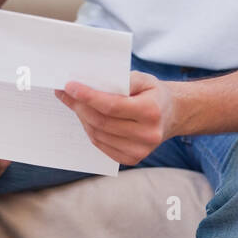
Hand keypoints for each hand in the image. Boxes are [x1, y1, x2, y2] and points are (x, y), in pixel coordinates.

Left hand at [54, 71, 174, 165]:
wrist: (171, 115)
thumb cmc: (153, 93)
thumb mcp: (143, 79)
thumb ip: (121, 79)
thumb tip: (90, 84)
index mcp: (151, 111)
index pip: (111, 106)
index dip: (87, 96)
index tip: (69, 86)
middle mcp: (148, 134)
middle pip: (102, 122)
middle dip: (79, 106)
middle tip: (65, 93)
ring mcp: (140, 150)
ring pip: (98, 135)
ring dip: (81, 118)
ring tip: (73, 103)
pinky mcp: (132, 159)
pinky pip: (101, 145)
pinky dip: (89, 130)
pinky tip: (85, 117)